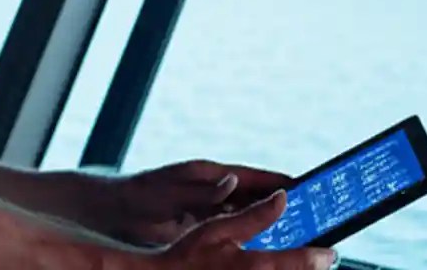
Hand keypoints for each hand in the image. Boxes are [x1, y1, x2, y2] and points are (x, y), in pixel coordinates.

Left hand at [100, 159, 293, 245]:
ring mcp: (208, 208)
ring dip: (270, 224)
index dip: (282, 182)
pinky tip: (263, 251)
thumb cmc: (139, 195)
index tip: (309, 187)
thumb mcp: (170, 191)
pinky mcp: (199, 226)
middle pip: (257, 197)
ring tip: (299, 237)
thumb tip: (232, 181)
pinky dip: (250, 237)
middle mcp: (213, 190)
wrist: (110, 212)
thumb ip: (202, 190)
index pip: (254, 177)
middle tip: (315, 216)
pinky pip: (233, 231)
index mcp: (209, 174)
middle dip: (284, 205)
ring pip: (248, 216)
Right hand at [157, 191, 337, 269]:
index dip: (323, 256)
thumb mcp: (219, 228)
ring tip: (299, 263)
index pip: (305, 262)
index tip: (331, 253)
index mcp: (258, 265)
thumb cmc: (188, 256)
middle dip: (312, 268)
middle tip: (319, 261)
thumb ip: (255, 216)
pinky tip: (264, 268)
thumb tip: (282, 199)